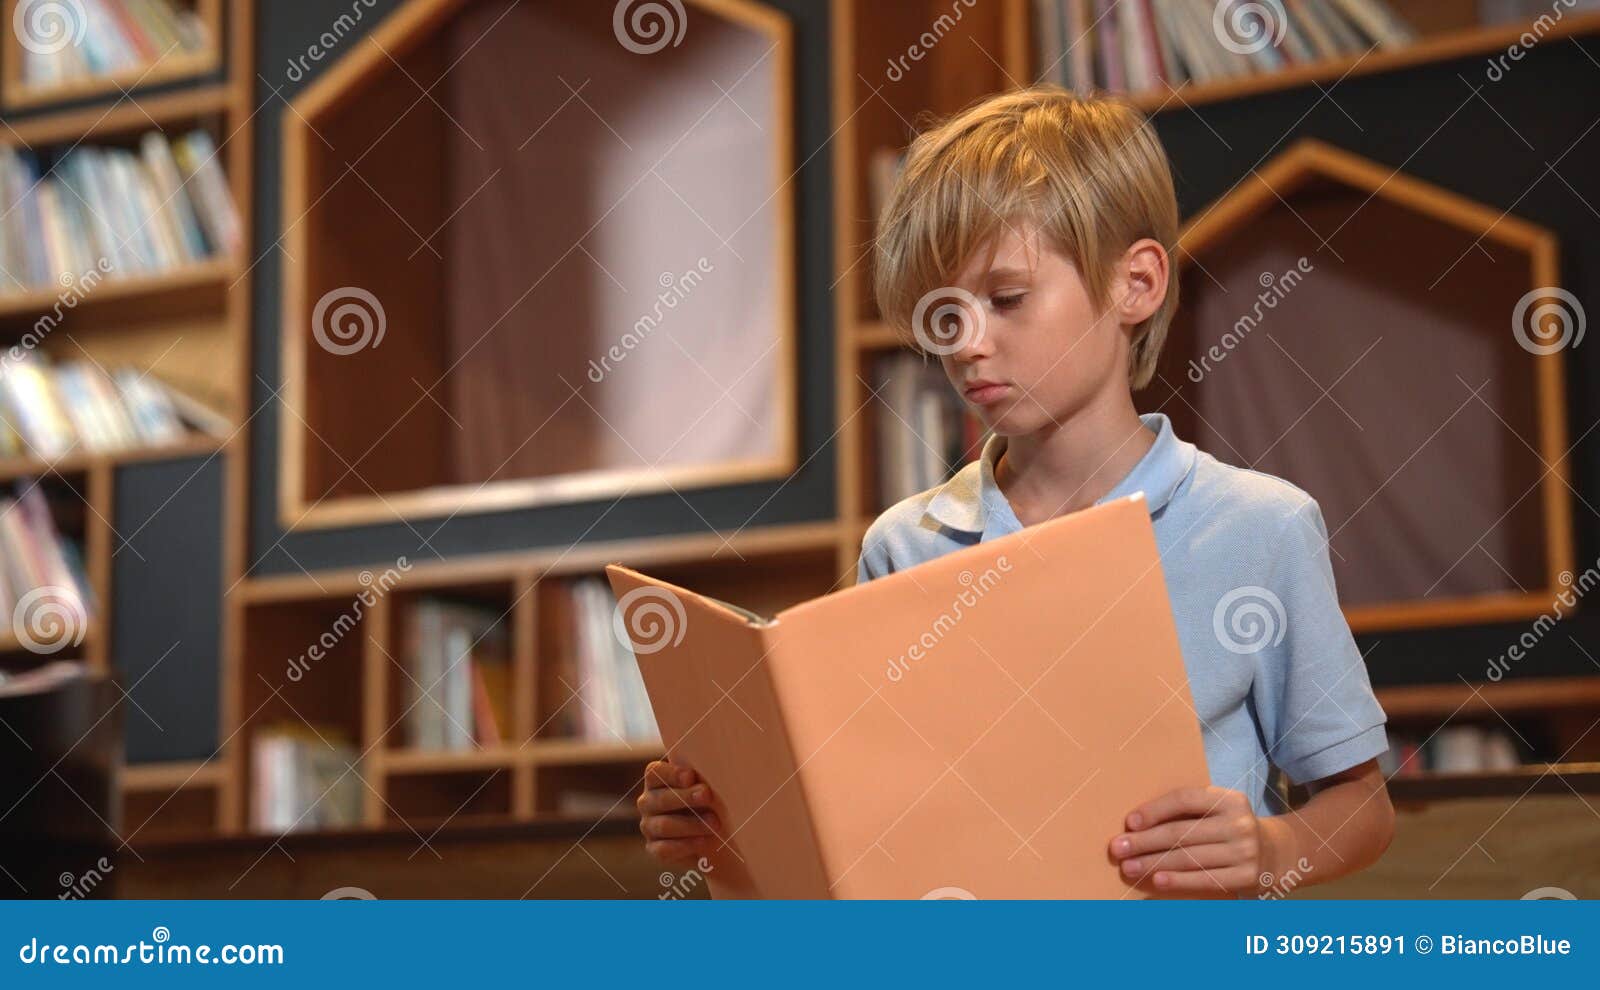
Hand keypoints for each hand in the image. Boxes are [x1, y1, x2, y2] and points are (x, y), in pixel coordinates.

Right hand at [637, 757, 721, 864]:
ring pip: (664, 825)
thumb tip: (710, 771)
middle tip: (707, 795)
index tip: (691, 776)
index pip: (654, 773)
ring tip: (714, 823)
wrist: (713, 834)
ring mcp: (649, 826)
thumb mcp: (705, 785)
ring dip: (691, 824)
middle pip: (660, 799)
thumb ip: (701, 778)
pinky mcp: (654, 849)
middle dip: (686, 797)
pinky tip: (704, 841)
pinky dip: (687, 845)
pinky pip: (665, 849)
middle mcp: (647, 802)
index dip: (672, 774)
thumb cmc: (708, 800)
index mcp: (656, 780)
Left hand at [1108, 786, 1268, 895]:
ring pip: (1189, 858)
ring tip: (1128, 866)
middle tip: (1117, 848)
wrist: (1277, 854)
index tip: (1129, 822)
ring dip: (1153, 863)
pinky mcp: (1246, 876)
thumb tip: (1137, 823)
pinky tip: (1156, 881)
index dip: (1155, 810)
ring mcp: (1244, 851)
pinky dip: (1178, 880)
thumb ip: (1188, 811)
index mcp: (1229, 799)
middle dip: (1145, 841)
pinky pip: (1204, 879)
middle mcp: (1238, 823)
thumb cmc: (1230, 828)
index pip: (1185, 800)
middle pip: (1182, 832)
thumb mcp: (1218, 810)